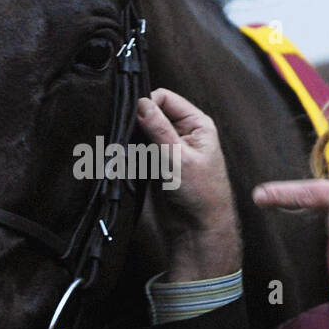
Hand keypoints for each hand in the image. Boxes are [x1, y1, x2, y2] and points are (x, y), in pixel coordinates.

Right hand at [136, 88, 240, 280]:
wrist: (196, 230)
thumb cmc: (200, 195)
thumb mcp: (178, 157)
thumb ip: (159, 128)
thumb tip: (141, 103)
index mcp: (197, 124)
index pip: (165, 98)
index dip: (148, 104)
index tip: (134, 118)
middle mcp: (183, 133)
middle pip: (152, 113)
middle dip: (137, 123)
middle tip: (128, 137)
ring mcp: (168, 149)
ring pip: (141, 132)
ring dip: (133, 140)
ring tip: (130, 154)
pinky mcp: (156, 165)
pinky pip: (138, 151)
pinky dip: (131, 154)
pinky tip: (129, 163)